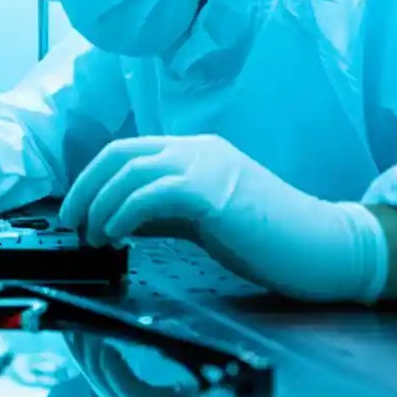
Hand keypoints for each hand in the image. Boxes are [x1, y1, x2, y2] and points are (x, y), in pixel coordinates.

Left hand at [59, 135, 388, 301]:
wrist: (324, 246)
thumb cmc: (268, 237)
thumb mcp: (205, 218)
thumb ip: (165, 213)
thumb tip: (119, 220)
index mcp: (197, 151)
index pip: (129, 151)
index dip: (93, 178)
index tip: (77, 211)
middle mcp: (199, 150)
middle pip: (120, 154)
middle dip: (85, 188)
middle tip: (72, 223)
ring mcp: (208, 166)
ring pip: (130, 171)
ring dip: (99, 205)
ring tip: (94, 236)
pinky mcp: (215, 192)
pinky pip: (151, 194)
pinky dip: (124, 213)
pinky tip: (117, 235)